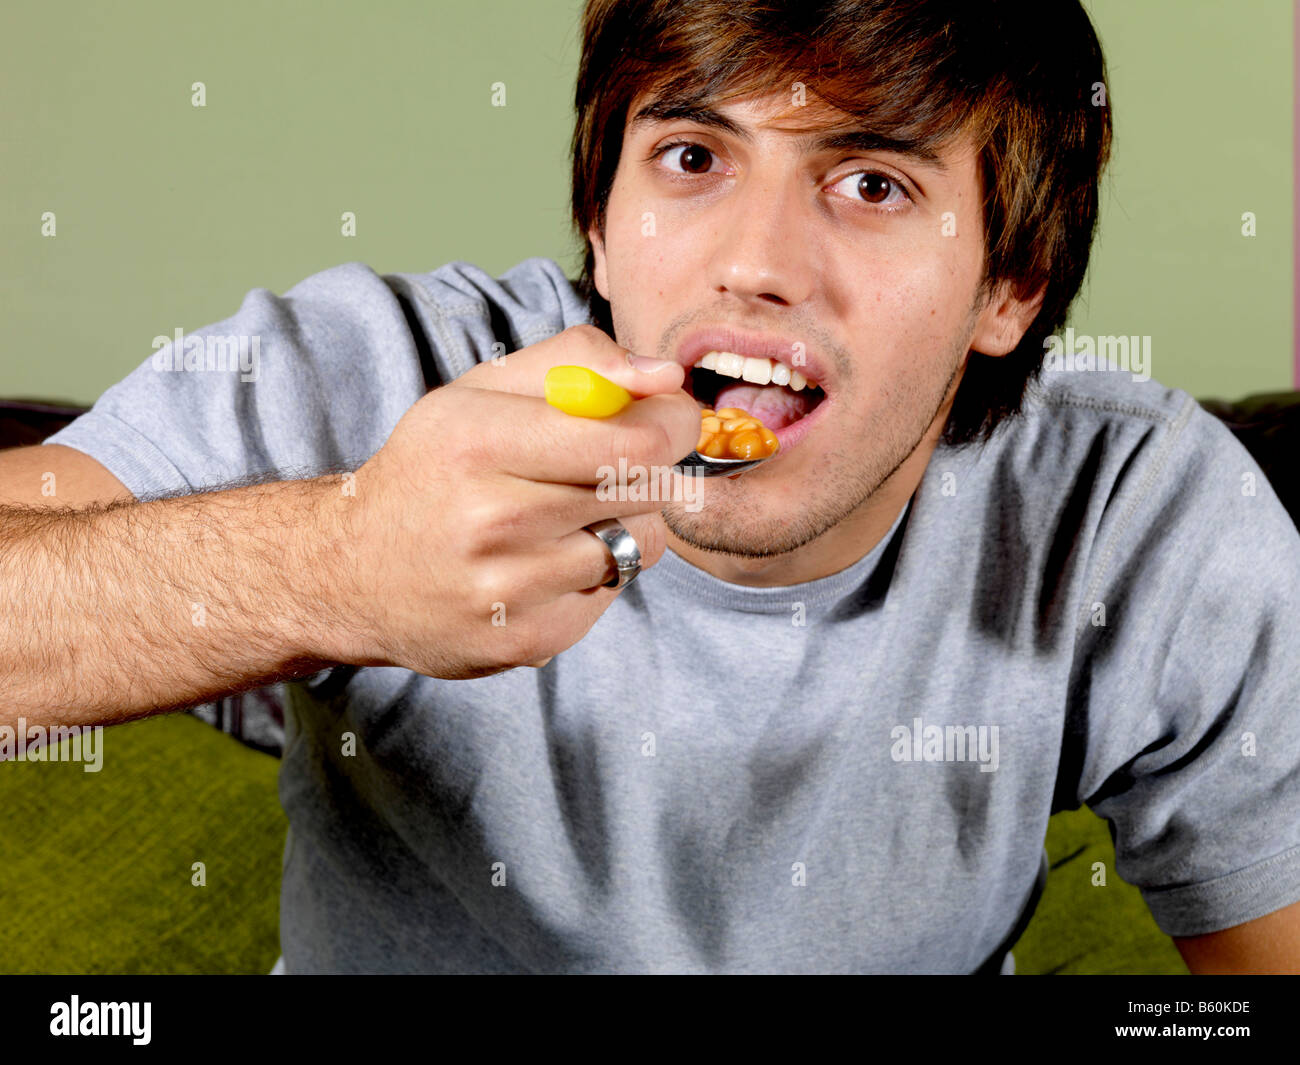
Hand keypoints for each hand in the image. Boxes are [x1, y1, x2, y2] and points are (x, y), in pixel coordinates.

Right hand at [334, 325, 699, 678]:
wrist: (351, 573)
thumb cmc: (433, 471)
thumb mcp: (480, 392)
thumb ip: (578, 363)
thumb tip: (664, 376)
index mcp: (477, 440)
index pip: (631, 439)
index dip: (671, 424)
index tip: (665, 419)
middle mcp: (491, 518)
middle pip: (645, 488)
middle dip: (647, 469)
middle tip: (614, 464)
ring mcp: (508, 589)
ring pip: (639, 543)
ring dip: (623, 523)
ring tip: (565, 518)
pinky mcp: (525, 641)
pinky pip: (613, 593)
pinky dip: (596, 574)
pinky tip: (545, 564)